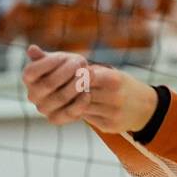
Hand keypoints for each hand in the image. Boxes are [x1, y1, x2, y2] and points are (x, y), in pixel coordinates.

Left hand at [22, 44, 156, 132]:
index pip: (83, 76)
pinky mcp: (110, 126)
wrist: (146, 107)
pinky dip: (78, 112)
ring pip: (81, 107)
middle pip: (80, 93)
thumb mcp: (103, 70)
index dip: (69, 76)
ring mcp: (112, 112)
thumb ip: (71, 64)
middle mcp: (114, 95)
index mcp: (113, 78)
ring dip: (69, 103)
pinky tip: (75, 109)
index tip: (59, 75)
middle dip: (66, 90)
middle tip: (52, 89)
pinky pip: (87, 119)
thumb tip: (31, 50)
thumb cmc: (119, 84)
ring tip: (61, 98)